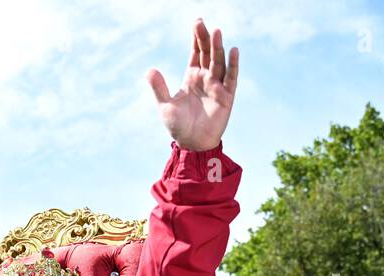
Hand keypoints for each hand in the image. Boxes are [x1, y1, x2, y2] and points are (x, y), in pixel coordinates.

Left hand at [147, 18, 238, 151]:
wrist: (192, 145)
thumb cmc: (178, 126)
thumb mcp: (165, 106)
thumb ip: (158, 88)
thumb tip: (149, 70)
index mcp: (191, 78)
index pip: (195, 53)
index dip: (196, 39)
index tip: (197, 22)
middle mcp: (206, 79)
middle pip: (207, 53)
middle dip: (205, 38)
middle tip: (202, 23)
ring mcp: (217, 86)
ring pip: (218, 62)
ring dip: (218, 48)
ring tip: (216, 32)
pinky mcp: (227, 97)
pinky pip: (231, 78)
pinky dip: (233, 65)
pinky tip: (234, 51)